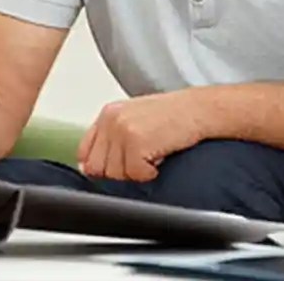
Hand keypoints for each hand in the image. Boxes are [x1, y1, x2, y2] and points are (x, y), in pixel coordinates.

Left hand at [77, 90, 217, 181]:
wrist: (199, 109)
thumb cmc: (172, 116)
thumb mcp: (134, 118)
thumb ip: (112, 138)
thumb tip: (90, 167)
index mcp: (107, 114)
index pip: (84, 152)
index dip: (99, 166)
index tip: (116, 168)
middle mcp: (111, 120)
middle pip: (98, 168)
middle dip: (120, 172)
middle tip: (141, 161)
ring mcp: (122, 130)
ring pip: (116, 174)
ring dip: (136, 172)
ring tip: (152, 156)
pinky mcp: (137, 142)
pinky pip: (135, 174)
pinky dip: (150, 174)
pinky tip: (160, 159)